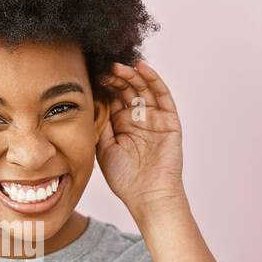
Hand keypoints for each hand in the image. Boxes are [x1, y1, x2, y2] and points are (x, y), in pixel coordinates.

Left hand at [97, 59, 185, 213]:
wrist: (147, 195)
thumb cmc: (125, 178)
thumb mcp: (103, 148)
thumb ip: (100, 124)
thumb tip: (93, 99)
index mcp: (121, 125)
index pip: (113, 97)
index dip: (104, 85)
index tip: (92, 75)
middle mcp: (138, 118)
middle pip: (128, 89)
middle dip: (116, 77)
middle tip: (104, 68)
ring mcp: (154, 118)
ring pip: (144, 89)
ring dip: (132, 75)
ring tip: (119, 66)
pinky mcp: (169, 121)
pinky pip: (162, 96)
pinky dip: (153, 79)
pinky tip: (142, 67)